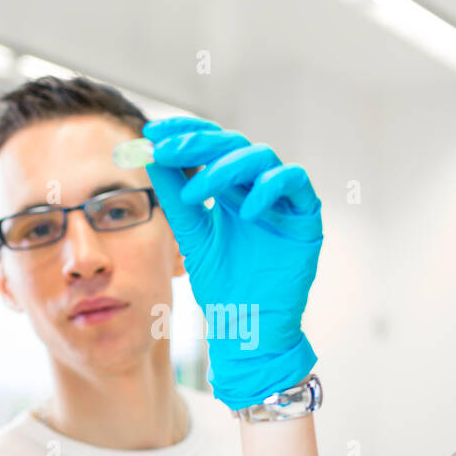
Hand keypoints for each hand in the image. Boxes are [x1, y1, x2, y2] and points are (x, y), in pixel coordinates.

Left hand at [142, 116, 320, 410]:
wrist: (248, 323)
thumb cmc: (222, 284)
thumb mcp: (192, 234)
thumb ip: (175, 196)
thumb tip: (150, 153)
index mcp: (230, 187)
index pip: (210, 145)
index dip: (184, 132)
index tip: (152, 132)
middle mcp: (257, 185)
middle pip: (233, 145)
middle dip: (198, 145)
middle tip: (168, 150)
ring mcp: (282, 198)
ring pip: (262, 156)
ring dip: (225, 168)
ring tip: (196, 192)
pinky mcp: (306, 214)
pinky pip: (294, 181)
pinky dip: (269, 188)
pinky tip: (246, 211)